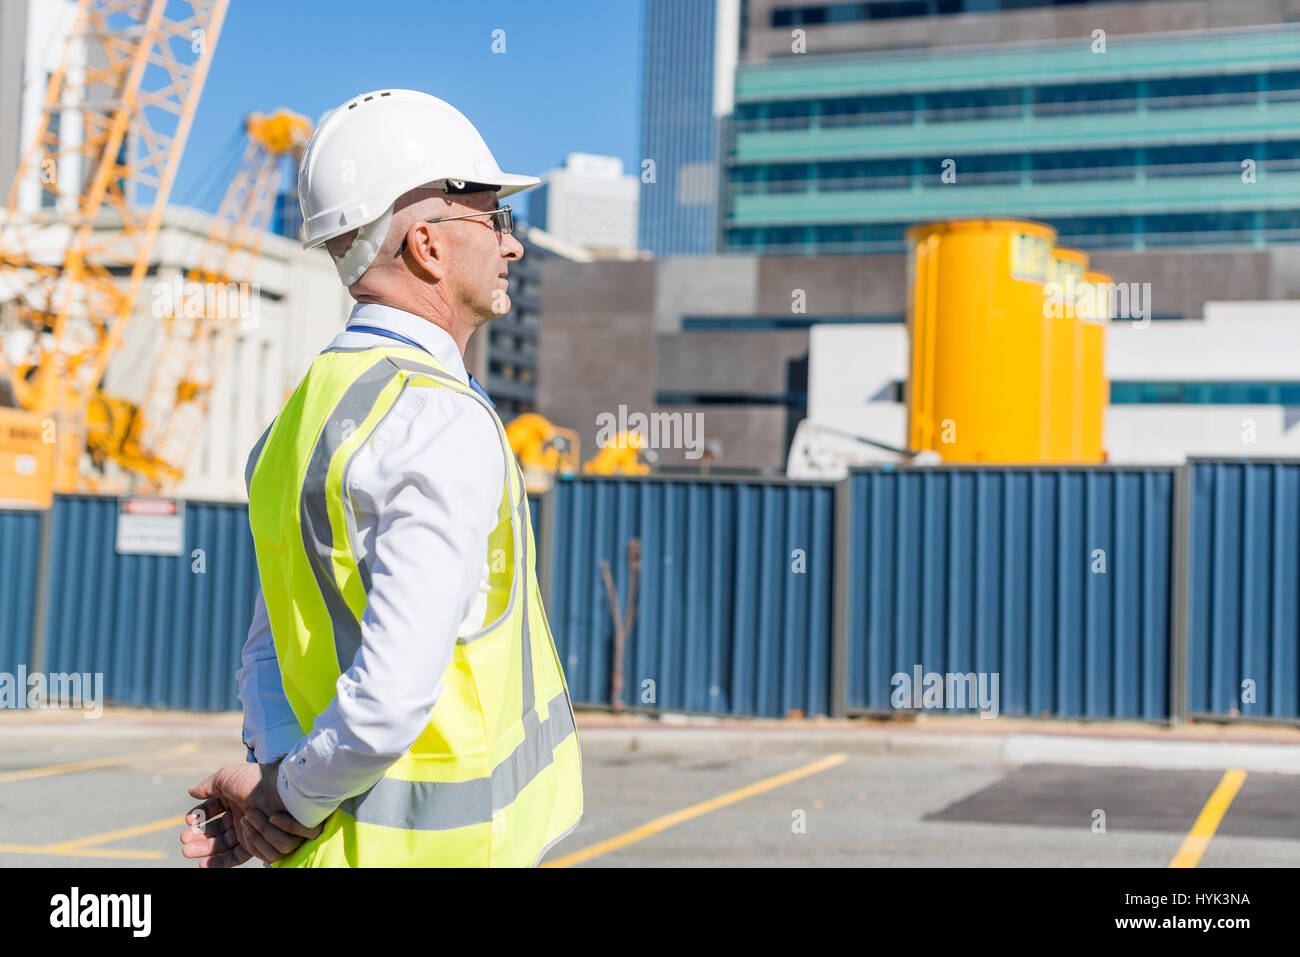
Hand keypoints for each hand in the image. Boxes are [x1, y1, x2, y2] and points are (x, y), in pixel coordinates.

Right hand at [180, 760, 323, 866]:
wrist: (277, 791)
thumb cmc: (252, 781)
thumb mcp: (225, 778)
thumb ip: (207, 786)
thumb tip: (191, 791)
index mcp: (233, 798)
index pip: (212, 810)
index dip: (199, 816)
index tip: (189, 820)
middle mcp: (240, 814)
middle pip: (215, 830)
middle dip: (198, 836)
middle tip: (184, 841)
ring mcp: (248, 829)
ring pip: (222, 844)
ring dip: (204, 849)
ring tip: (187, 851)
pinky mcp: (255, 843)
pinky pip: (236, 856)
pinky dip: (219, 861)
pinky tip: (203, 864)